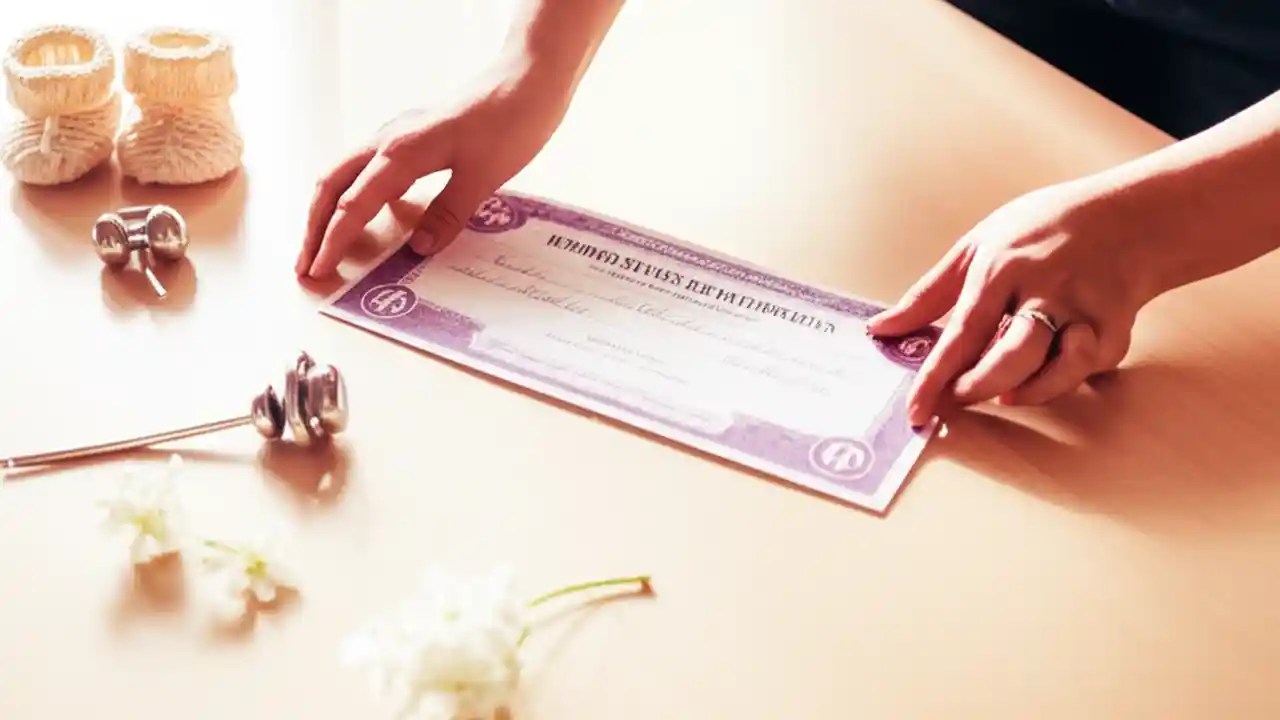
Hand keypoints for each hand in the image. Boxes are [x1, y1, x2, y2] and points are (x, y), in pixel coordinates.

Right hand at [297, 56, 574, 277]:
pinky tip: (370, 216)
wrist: (528, 78)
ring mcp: (398, 134)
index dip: (332, 240)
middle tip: (305, 265)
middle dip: (314, 227)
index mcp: (400, 152)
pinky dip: (356, 194)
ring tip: (322, 245)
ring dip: (328, 209)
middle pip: (331, 184)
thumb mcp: (482, 176)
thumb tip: (418, 250)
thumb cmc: (510, 121)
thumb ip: (448, 214)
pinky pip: (370, 168)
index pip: (352, 205)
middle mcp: (388, 139)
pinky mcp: (411, 135)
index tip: (319, 271)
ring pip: (345, 173)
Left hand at [867, 182, 1162, 425]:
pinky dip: (1062, 380)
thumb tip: (881, 329)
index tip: (916, 412)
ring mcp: (1084, 310)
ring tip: (1002, 393)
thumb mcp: (977, 245)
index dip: (936, 378)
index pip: (961, 334)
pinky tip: (1045, 373)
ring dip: (1023, 392)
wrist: (1130, 216)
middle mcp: (1043, 290)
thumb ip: (929, 293)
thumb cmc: (1043, 229)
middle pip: (1011, 356)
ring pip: (1055, 369)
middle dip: (979, 388)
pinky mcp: (1115, 329)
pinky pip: (1085, 370)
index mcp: (1000, 267)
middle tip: (959, 399)